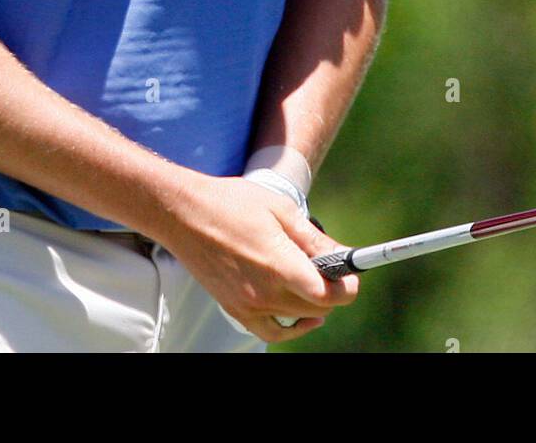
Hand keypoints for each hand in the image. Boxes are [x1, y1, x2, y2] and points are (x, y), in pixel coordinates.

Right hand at [157, 173, 358, 342]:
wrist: (184, 214)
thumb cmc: (231, 203)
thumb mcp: (280, 210)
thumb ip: (313, 238)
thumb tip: (342, 254)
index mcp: (279, 264)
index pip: (328, 295)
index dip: (347, 287)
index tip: (352, 275)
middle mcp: (264, 292)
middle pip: (316, 308)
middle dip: (332, 291)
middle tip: (333, 270)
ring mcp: (247, 304)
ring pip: (296, 319)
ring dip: (312, 305)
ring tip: (314, 282)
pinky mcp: (234, 309)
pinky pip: (270, 331)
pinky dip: (289, 327)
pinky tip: (297, 312)